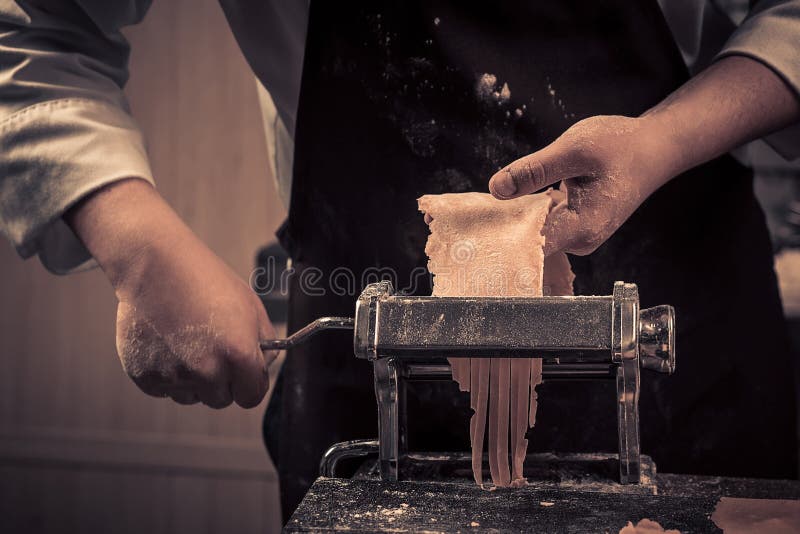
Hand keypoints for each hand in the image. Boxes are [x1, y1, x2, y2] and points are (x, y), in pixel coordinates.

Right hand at [67, 179, 276, 407]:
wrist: (156, 266)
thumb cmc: (207, 281)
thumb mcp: (251, 306)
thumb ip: (265, 343)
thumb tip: (262, 367)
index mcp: (238, 355)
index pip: (252, 396)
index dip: (249, 384)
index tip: (242, 374)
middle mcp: (206, 371)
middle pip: (221, 399)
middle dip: (221, 381)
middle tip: (211, 349)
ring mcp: (174, 376)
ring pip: (191, 397)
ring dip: (192, 381)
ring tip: (186, 343)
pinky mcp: (145, 377)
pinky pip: (164, 390)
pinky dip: (166, 374)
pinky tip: (167, 344)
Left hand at [488, 57, 799, 255]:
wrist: (655, 148)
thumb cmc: (622, 146)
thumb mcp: (574, 149)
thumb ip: (534, 170)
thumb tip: (496, 189)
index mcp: (582, 227)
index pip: (530, 245)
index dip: (499, 237)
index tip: (470, 231)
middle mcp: (580, 240)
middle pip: (529, 242)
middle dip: (502, 226)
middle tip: (468, 214)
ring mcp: (578, 236)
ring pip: (534, 232)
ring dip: (514, 217)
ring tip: (487, 204)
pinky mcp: (575, 227)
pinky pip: (543, 224)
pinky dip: (528, 212)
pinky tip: (512, 199)